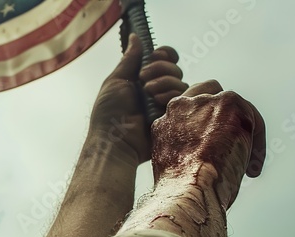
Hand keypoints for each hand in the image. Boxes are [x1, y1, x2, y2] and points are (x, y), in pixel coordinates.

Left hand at [88, 34, 188, 165]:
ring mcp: (166, 105)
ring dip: (165, 84)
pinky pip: (185, 99)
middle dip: (161, 70)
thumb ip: (129, 59)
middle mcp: (157, 91)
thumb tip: (135, 37)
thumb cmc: (109, 113)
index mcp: (142, 80)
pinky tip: (158, 104)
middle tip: (143, 81)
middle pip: (175, 69)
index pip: (164, 60)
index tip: (155, 55)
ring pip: (181, 83)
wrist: (115, 141)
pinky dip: (172, 96)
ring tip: (149, 96)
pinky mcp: (175, 117)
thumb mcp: (116, 81)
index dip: (164, 55)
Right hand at [151, 80, 266, 198]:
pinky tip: (253, 169)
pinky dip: (258, 142)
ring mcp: (203, 102)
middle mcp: (180, 107)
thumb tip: (208, 161)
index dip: (205, 128)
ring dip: (244, 133)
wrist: (186, 193)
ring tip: (246, 165)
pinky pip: (252, 117)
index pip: (188, 112)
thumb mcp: (175, 168)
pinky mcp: (228, 103)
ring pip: (234, 106)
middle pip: (209, 94)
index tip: (213, 149)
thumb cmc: (181, 193)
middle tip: (235, 144)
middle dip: (225, 116)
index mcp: (164, 123)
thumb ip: (187, 154)